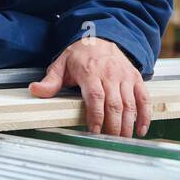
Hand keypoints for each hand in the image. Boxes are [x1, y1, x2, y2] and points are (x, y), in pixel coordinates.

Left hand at [29, 38, 149, 137]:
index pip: (95, 97)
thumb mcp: (61, 64)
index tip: (94, 132)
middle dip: (113, 126)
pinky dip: (145, 115)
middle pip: (114, 104)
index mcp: (90, 71)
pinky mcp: (135, 78)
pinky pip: (144, 98)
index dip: (96, 116)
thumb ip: (50, 81)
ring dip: (128, 124)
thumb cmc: (80, 55)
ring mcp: (125, 76)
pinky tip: (141, 129)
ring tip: (123, 140)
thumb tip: (35, 90)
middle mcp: (110, 74)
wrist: (100, 37)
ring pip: (129, 104)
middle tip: (109, 142)